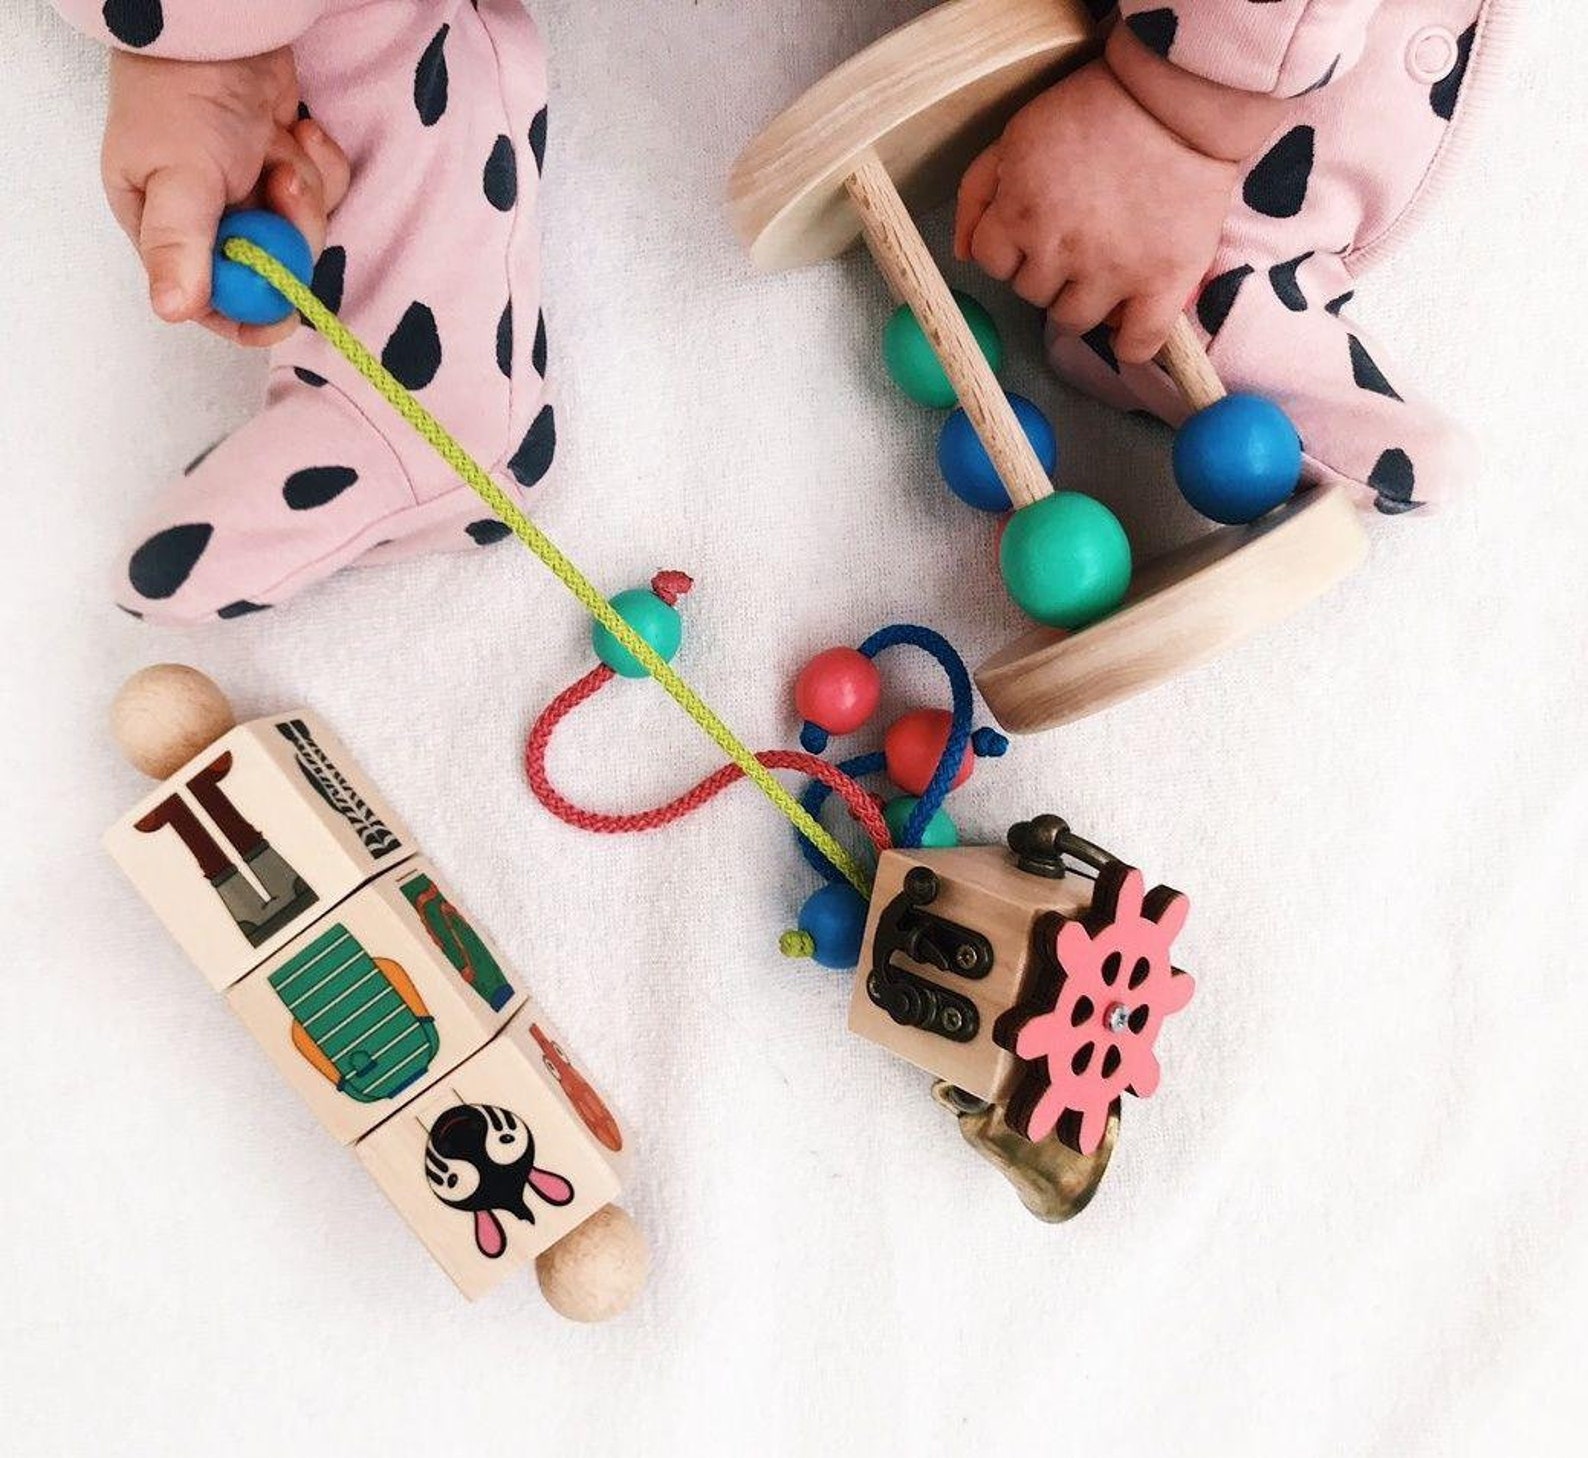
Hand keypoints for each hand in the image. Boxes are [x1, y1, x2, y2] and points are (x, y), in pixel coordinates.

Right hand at [101, 47, 349, 345]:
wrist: (225, 23)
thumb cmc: (183, 95)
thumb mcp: (177, 175)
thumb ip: (179, 244)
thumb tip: (172, 310)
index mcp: (168, 230)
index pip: (211, 300)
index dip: (249, 316)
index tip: (283, 313)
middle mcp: (212, 221)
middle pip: (272, 271)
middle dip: (287, 233)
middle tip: (283, 185)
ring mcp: (254, 195)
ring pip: (304, 233)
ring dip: (306, 192)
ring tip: (283, 146)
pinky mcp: (290, 168)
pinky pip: (325, 194)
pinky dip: (321, 164)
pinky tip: (300, 129)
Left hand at [954, 57, 1237, 364]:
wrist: (1175, 96)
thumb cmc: (1093, 109)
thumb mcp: (1015, 135)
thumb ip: (978, 193)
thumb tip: (962, 254)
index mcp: (1020, 215)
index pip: (992, 264)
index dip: (1012, 249)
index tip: (1036, 232)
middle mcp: (1060, 251)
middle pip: (1032, 295)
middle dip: (1047, 271)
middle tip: (1078, 239)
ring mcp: (1113, 272)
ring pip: (1073, 321)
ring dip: (1082, 302)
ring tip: (1106, 268)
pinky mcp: (1164, 282)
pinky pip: (1137, 344)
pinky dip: (1130, 344)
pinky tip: (1129, 321)